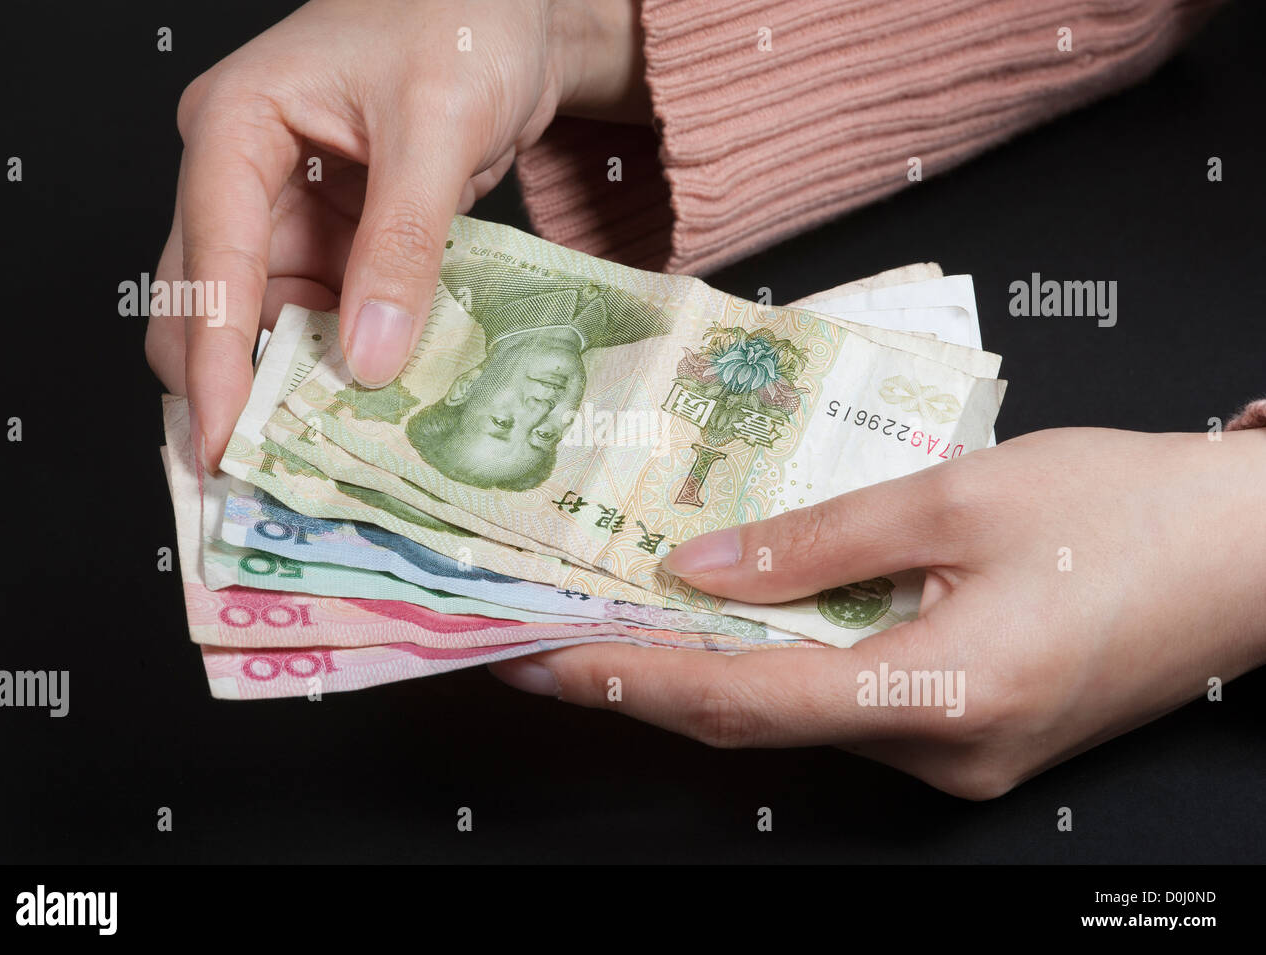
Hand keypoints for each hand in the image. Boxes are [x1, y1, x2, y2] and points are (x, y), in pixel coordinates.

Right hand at [145, 0, 647, 470]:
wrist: (509, 10)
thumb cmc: (460, 21)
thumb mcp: (437, 127)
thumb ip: (402, 242)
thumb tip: (367, 358)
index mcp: (235, 128)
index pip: (208, 263)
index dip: (215, 361)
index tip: (226, 441)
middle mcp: (242, 177)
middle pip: (210, 307)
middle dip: (241, 386)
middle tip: (278, 467)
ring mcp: (286, 214)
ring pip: (266, 325)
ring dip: (298, 383)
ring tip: (336, 449)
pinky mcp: (332, 241)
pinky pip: (321, 318)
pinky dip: (343, 362)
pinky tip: (375, 403)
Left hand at [491, 428, 1265, 799]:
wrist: (1251, 553)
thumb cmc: (1127, 510)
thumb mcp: (959, 496)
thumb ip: (817, 540)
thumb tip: (701, 567)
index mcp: (942, 694)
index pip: (738, 702)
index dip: (625, 681)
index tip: (535, 660)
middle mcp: (942, 755)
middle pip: (755, 721)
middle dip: (644, 678)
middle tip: (550, 631)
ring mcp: (959, 761)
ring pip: (797, 718)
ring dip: (705, 669)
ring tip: (617, 613)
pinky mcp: (971, 740)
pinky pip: (846, 707)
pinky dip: (776, 667)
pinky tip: (731, 621)